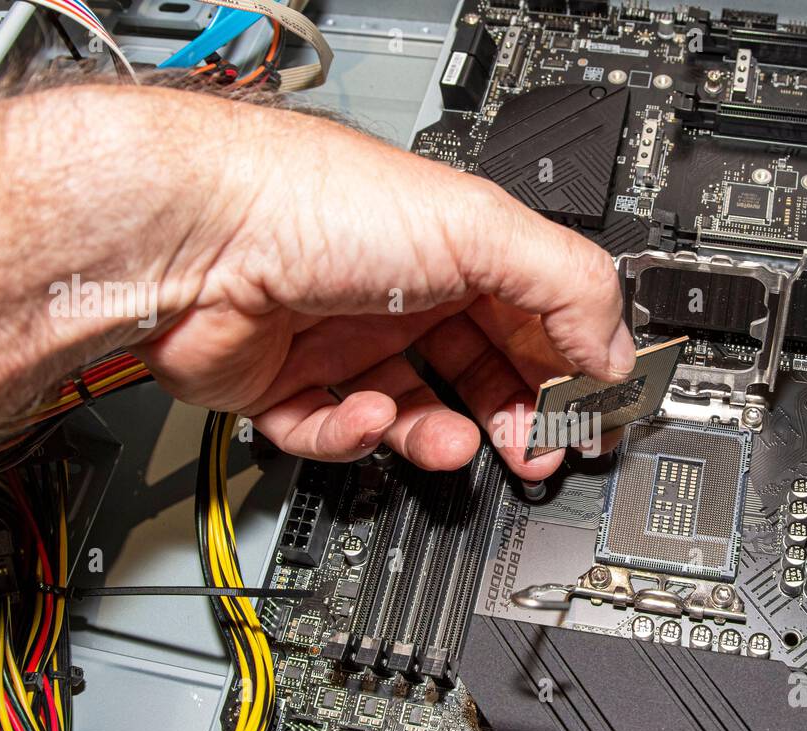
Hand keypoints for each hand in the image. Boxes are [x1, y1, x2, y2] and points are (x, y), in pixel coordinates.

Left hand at [128, 88, 633, 479]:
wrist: (192, 234)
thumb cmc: (314, 204)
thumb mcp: (480, 227)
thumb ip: (568, 285)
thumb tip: (614, 349)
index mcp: (459, 249)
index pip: (539, 317)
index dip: (569, 366)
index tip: (589, 412)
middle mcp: (405, 292)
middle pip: (484, 373)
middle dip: (517, 417)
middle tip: (537, 450)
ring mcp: (347, 341)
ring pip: (417, 413)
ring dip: (441, 435)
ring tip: (453, 440)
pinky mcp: (291, 387)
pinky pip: (341, 434)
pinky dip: (358, 435)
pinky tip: (366, 413)